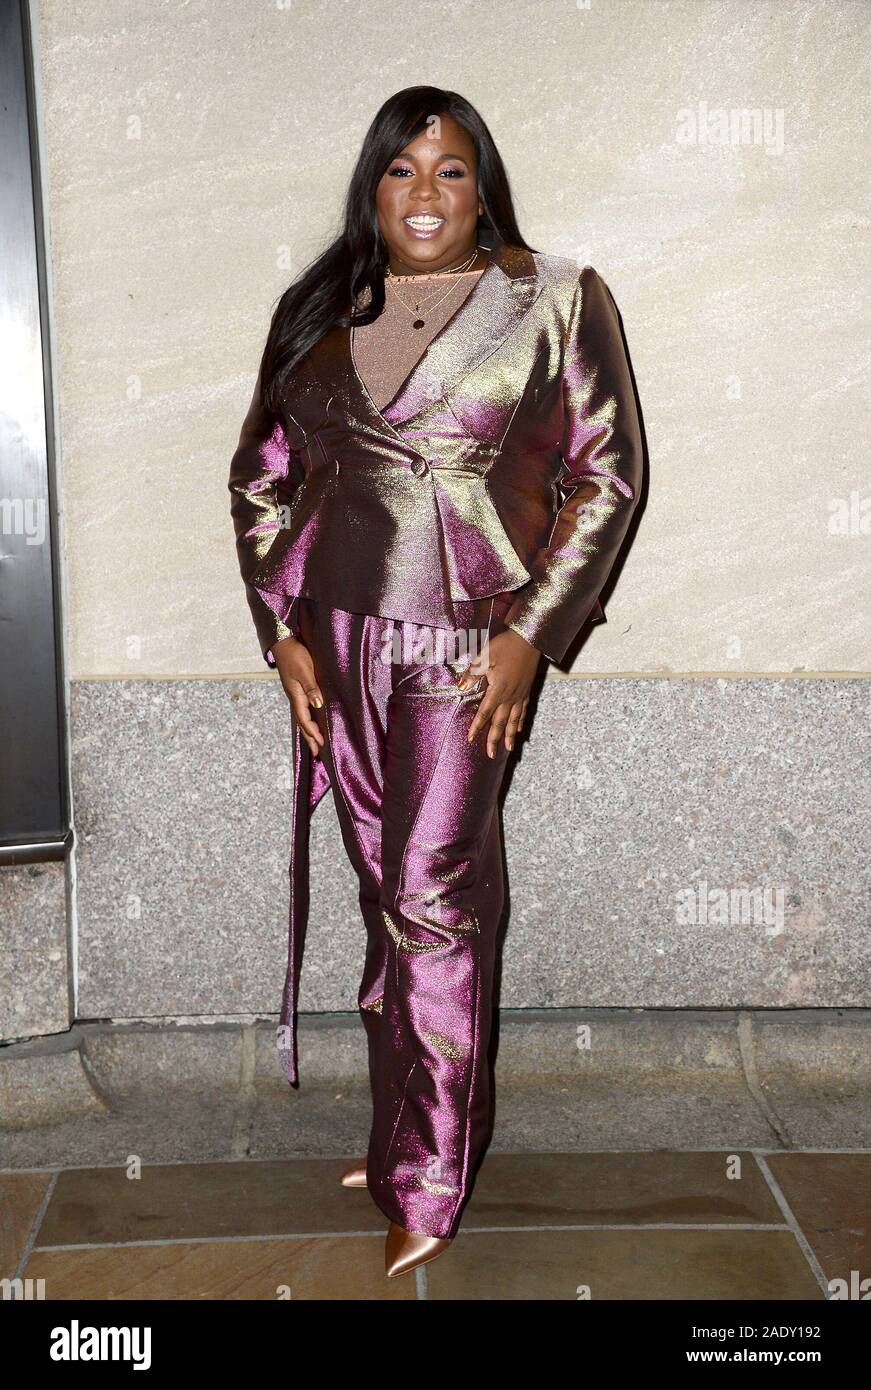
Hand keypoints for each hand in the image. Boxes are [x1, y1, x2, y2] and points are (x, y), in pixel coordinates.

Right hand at [270, 635, 325, 757]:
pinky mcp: (297, 687)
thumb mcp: (305, 671)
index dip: (313, 733)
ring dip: (308, 730)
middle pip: (302, 722)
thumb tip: (318, 705)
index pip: (305, 719)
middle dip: (310, 738)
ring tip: (314, 741)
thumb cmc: (295, 655)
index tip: (321, 745)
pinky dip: (307, 718)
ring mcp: (295, 693)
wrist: (283, 642)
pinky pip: (302, 708)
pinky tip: (312, 719)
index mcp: (296, 695)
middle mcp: (294, 697)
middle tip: (317, 754)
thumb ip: (311, 688)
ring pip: (302, 716)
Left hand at [457, 627, 541, 756]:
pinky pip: (523, 710)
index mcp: (498, 688)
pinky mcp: (527, 690)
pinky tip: (519, 729)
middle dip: (494, 739)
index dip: (477, 726)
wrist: (529, 639)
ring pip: (514, 719)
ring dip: (510, 735)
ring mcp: (520, 694)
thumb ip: (473, 673)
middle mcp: (510, 695)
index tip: (470, 739)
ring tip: (508, 749)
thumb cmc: (505, 645)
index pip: (485, 712)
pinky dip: (520, 721)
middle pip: (501, 722)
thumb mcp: (484, 656)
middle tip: (490, 755)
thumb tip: (460, 687)